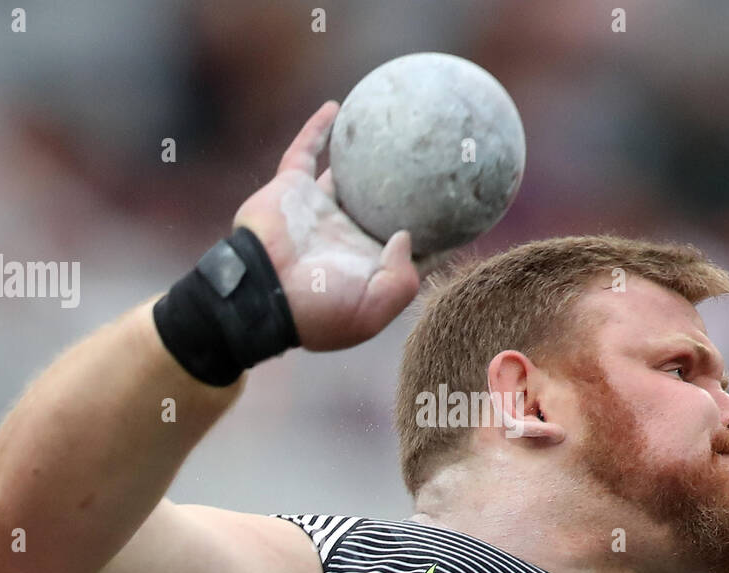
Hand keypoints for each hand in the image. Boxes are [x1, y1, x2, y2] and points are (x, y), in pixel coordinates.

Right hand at [232, 101, 451, 351]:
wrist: (259, 296)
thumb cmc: (317, 310)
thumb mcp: (373, 310)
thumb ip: (401, 278)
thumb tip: (407, 236)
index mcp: (367, 265)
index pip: (410, 248)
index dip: (439, 234)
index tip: (470, 214)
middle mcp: (345, 235)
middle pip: (384, 204)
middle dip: (409, 188)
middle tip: (440, 162)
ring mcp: (317, 210)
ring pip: (347, 173)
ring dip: (366, 152)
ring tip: (392, 126)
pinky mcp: (289, 189)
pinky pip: (305, 151)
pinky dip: (318, 129)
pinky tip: (338, 106)